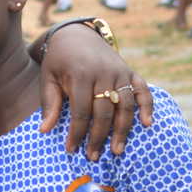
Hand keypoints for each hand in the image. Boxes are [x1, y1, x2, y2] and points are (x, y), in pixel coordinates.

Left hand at [38, 25, 152, 159]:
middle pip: (104, 112)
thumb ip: (50, 103)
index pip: (81, 111)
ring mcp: (120, 72)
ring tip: (117, 151)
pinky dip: (147, 106)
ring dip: (122, 130)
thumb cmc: (59, 61)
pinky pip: (142, 90)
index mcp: (80, 74)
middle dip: (98, 137)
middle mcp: (103, 73)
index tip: (72, 149)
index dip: (77, 133)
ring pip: (125, 105)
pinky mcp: (130, 71)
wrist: (76, 34)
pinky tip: (146, 124)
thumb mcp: (48, 78)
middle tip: (94, 156)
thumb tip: (44, 130)